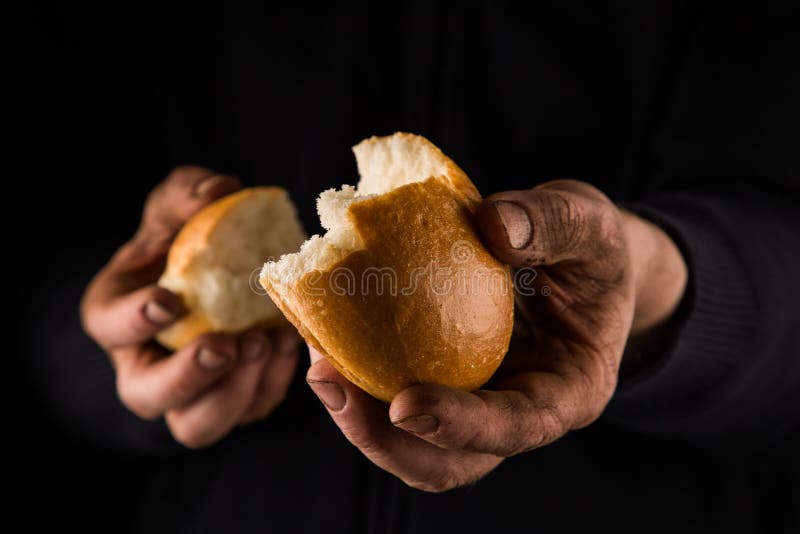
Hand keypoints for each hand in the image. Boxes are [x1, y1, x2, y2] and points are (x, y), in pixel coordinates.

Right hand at [82, 166, 299, 447]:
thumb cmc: (185, 238)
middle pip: (148, 396)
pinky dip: (273, 382)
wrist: (217, 271)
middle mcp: (145, 363)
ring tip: (264, 342)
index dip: (134, 319)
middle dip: (188, 378)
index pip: (109, 325)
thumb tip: (219, 191)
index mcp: (117, 314)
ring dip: (235, 392)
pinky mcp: (233, 398)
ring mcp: (190, 391)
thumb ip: (188, 193)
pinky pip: (251, 409)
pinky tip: (287, 342)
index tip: (170, 301)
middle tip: (226, 346)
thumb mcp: (178, 204)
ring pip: (198, 425)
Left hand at [306, 179, 686, 490]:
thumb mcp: (590, 223)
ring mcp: (477, 402)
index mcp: (568, 391)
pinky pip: (395, 395)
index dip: (461, 428)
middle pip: (451, 461)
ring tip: (317, 361)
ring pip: (412, 442)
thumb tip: (492, 224)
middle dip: (386, 440)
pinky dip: (358, 376)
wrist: (576, 258)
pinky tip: (325, 335)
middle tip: (332, 384)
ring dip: (358, 415)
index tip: (408, 404)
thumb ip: (554, 222)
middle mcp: (518, 411)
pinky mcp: (444, 380)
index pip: (517, 428)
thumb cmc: (591, 247)